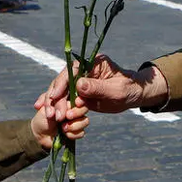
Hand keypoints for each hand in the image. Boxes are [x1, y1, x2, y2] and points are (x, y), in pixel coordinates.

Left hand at [30, 89, 88, 148]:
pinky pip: (81, 132)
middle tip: (67, 116)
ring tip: (62, 128)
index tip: (75, 104)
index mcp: (68, 99)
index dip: (78, 100)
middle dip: (76, 113)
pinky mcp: (77, 131)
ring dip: (74, 125)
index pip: (78, 96)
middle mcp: (74, 109)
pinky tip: (64, 134)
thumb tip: (70, 106)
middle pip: (85, 107)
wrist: (40, 134)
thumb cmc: (42, 117)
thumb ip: (58, 104)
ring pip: (85, 121)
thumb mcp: (47, 107)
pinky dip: (72, 134)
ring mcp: (77, 120)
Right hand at [37, 55, 168, 114]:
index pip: (72, 71)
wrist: (133, 95)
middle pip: (63, 82)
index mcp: (92, 63)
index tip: (55, 96)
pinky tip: (48, 114)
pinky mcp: (79, 94)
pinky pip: (65, 100)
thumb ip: (98, 87)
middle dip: (57, 98)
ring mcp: (79, 83)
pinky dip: (58, 107)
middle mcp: (82, 70)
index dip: (61, 83)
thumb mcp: (116, 90)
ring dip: (56, 105)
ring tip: (54, 119)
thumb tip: (79, 85)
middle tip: (55, 115)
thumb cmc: (129, 89)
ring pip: (61, 92)